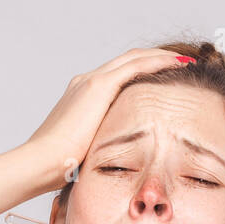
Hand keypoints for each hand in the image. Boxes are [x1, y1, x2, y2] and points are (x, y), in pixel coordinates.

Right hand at [24, 48, 195, 192]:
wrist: (42, 162)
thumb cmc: (60, 165)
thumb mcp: (87, 150)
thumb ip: (102, 144)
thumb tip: (117, 160)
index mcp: (82, 96)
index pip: (118, 77)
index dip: (142, 73)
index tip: (163, 79)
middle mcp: (86, 82)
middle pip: (127, 62)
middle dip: (155, 59)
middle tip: (179, 62)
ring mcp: (91, 81)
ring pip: (134, 58)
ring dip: (160, 57)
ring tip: (183, 60)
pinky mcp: (99, 86)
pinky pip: (135, 66)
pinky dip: (157, 62)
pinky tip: (175, 64)